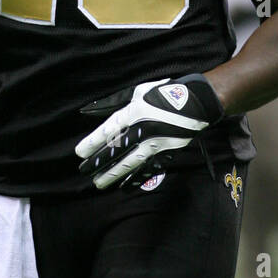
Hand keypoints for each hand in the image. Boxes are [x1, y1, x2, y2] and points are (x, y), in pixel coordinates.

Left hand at [75, 73, 224, 189]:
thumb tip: (90, 110)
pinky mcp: (166, 152)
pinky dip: (136, 178)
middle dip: (99, 162)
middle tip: (84, 171)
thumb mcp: (137, 92)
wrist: (198, 102)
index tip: (80, 153)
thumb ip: (113, 103)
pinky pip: (148, 168)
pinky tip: (125, 186)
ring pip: (130, 162)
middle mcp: (143, 130)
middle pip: (116, 150)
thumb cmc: (165, 94)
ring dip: (113, 174)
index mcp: (134, 112)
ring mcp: (155, 144)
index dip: (93, 142)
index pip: (108, 130)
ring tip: (99, 183)